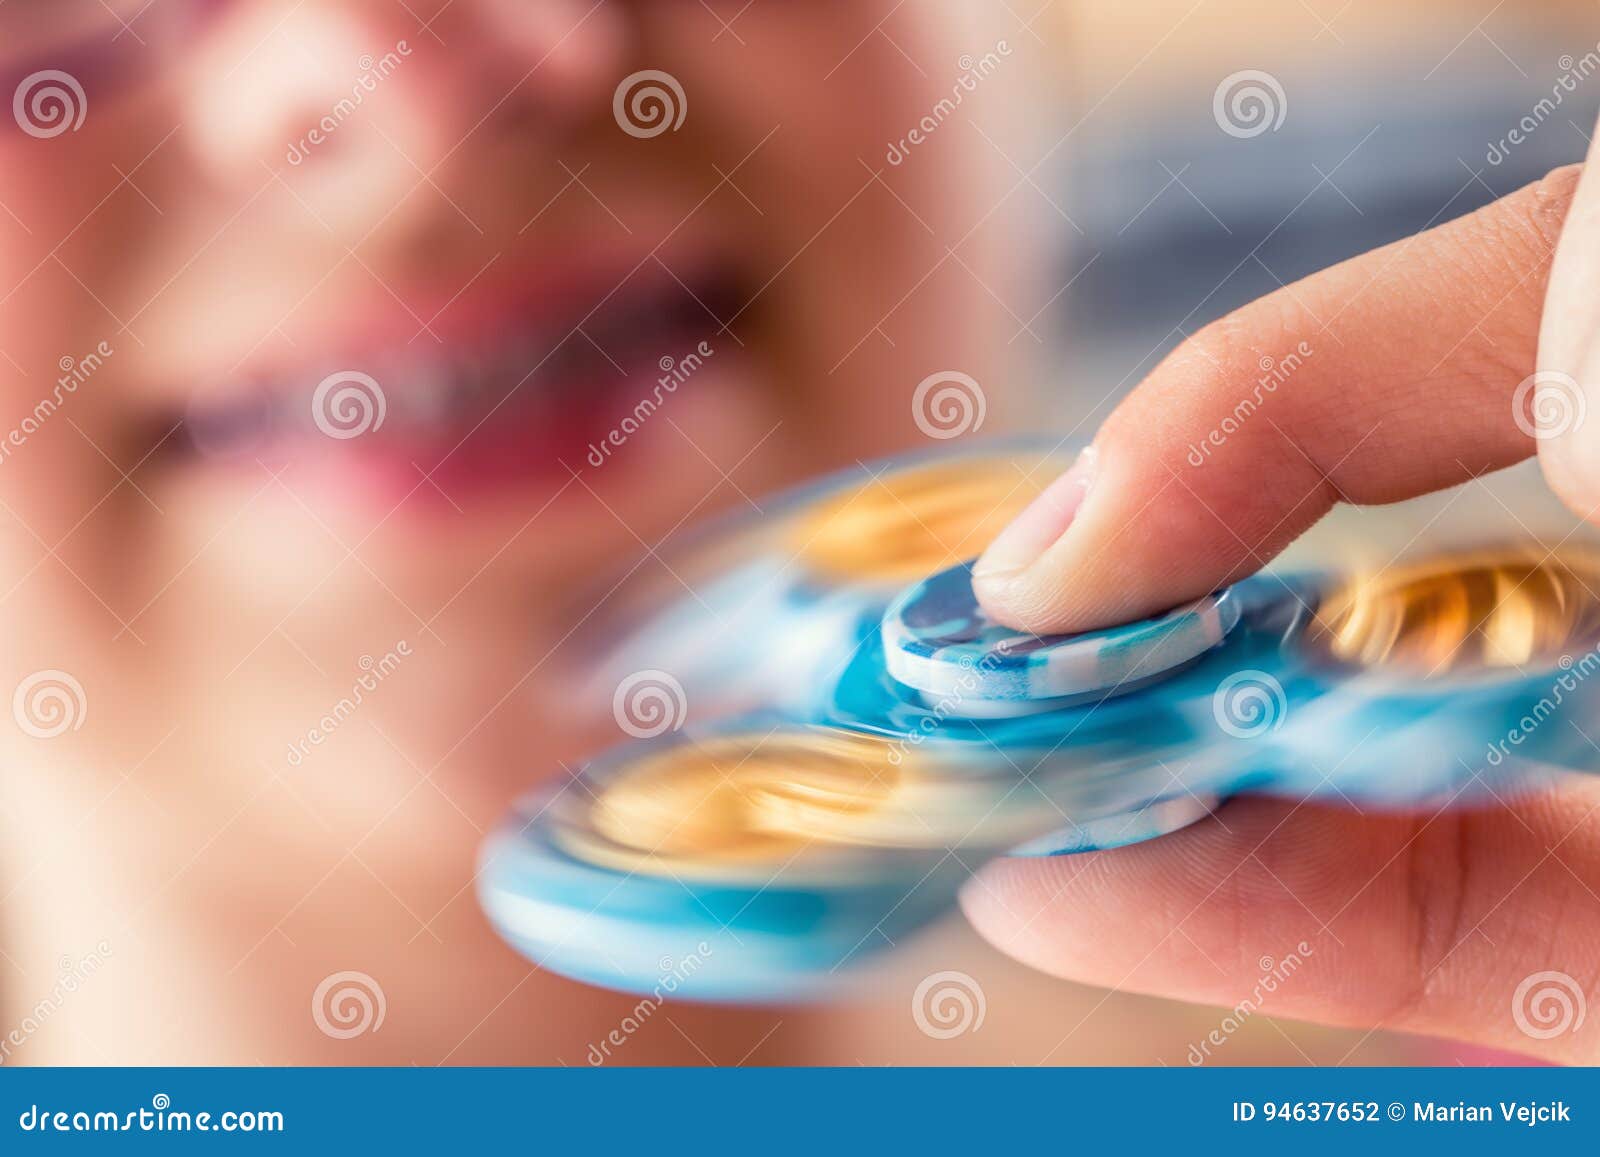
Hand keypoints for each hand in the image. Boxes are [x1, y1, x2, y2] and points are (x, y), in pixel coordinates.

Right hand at [960, 163, 1599, 1062]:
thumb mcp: (1584, 285)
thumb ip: (1296, 385)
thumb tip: (1056, 550)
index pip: (1406, 439)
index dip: (1200, 488)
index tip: (1044, 546)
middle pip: (1364, 663)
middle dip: (1141, 666)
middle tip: (968, 679)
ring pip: (1377, 837)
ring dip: (1152, 809)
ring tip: (977, 777)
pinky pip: (1435, 954)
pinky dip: (1237, 923)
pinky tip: (1066, 879)